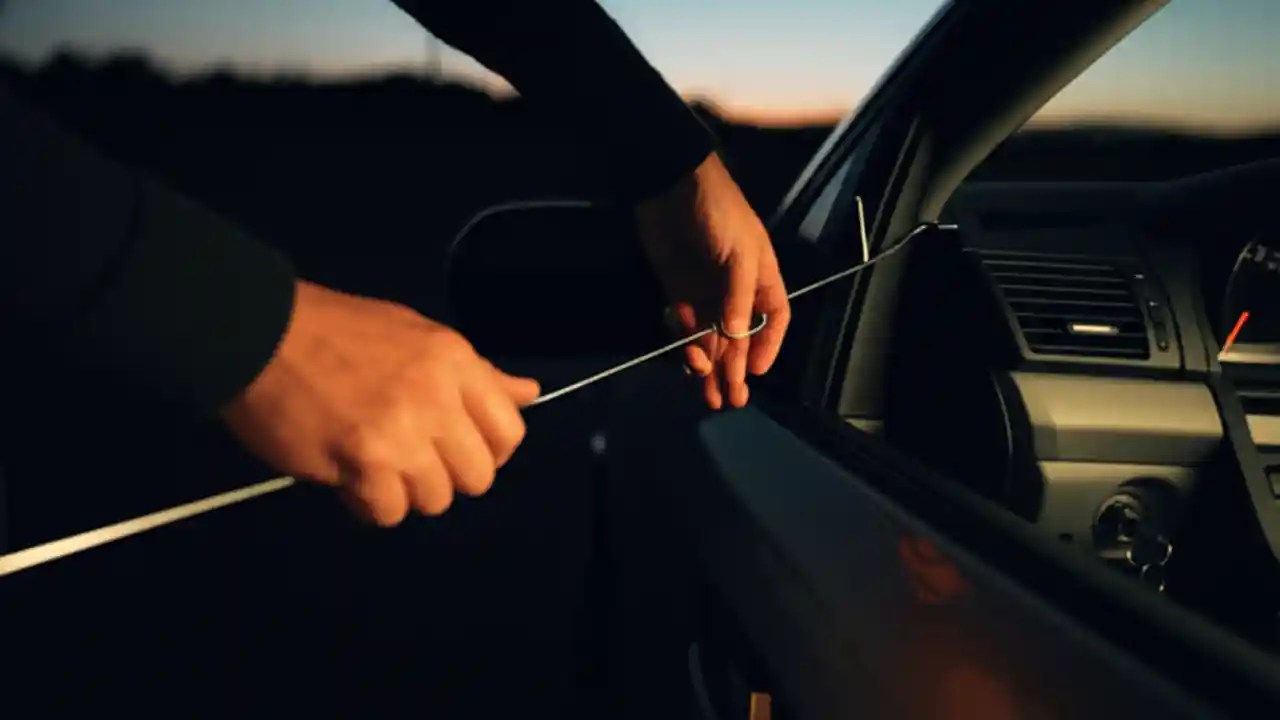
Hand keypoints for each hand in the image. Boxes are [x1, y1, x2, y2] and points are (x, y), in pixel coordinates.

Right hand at [219, 280, 539, 525]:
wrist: (257, 331)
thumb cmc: (338, 332)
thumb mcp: (419, 336)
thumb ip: (476, 374)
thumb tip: (529, 394)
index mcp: (455, 361)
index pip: (510, 432)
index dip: (487, 453)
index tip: (456, 450)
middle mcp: (437, 396)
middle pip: (476, 477)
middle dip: (446, 477)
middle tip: (409, 460)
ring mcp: (400, 431)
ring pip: (433, 500)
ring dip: (404, 492)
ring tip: (373, 464)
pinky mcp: (361, 461)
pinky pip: (388, 512)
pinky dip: (368, 504)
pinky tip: (350, 477)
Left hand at [634, 153, 790, 408]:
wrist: (669, 183)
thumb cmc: (717, 212)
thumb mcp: (738, 252)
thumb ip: (737, 298)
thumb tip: (737, 338)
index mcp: (761, 277)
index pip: (774, 319)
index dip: (768, 346)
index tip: (756, 371)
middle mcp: (735, 289)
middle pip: (740, 337)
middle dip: (735, 369)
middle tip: (730, 400)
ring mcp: (705, 290)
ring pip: (712, 338)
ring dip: (711, 367)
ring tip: (709, 397)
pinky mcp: (677, 289)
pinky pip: (686, 325)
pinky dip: (687, 345)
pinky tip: (689, 363)